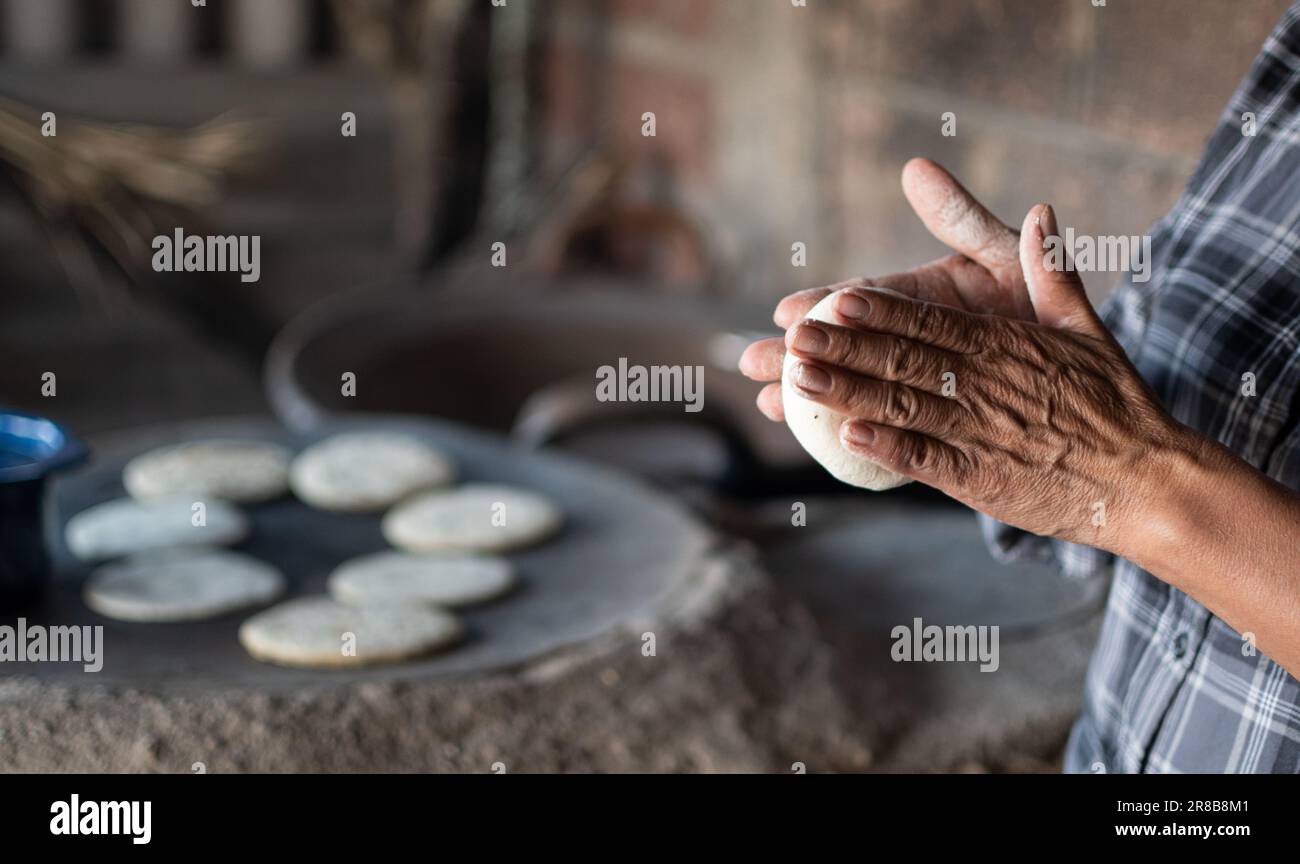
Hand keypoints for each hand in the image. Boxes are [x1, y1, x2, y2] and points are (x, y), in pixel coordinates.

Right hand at [740, 158, 1033, 420]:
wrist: (1083, 379)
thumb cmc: (1043, 308)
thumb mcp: (1004, 257)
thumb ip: (963, 219)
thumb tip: (917, 169)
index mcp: (921, 300)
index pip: (863, 301)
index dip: (824, 307)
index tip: (787, 311)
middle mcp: (911, 341)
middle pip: (845, 348)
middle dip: (798, 356)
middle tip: (753, 361)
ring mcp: (917, 382)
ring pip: (855, 391)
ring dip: (811, 398)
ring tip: (769, 403)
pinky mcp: (930, 421)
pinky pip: (886, 431)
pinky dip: (853, 437)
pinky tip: (820, 440)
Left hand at [779, 203, 1203, 551]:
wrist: (1150, 480)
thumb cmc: (1116, 403)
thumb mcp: (1088, 329)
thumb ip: (1054, 272)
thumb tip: (1040, 211)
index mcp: (1006, 345)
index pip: (932, 322)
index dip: (882, 310)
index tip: (838, 297)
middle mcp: (986, 385)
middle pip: (904, 361)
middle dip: (845, 348)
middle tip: (792, 338)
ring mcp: (981, 433)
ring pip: (904, 408)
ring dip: (848, 394)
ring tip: (798, 382)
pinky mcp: (981, 479)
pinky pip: (926, 461)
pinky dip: (888, 449)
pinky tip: (847, 438)